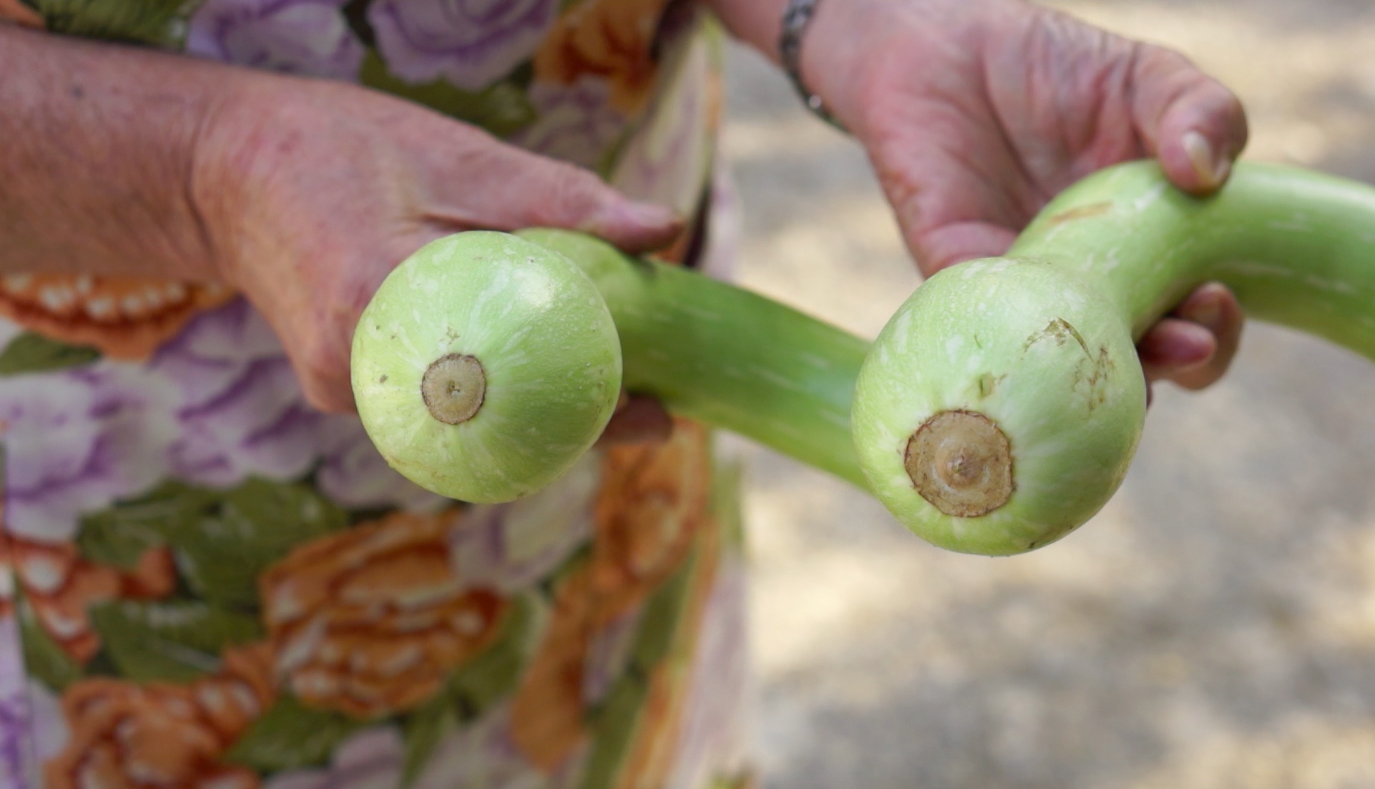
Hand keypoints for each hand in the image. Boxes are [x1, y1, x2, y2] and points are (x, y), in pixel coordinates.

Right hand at [194, 72, 682, 413]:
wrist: (228, 175)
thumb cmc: (344, 150)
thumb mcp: (463, 157)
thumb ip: (565, 201)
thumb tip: (664, 228)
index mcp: (380, 296)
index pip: (510, 376)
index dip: (587, 407)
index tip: (653, 413)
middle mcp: (356, 365)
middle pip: (494, 421)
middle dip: (577, 424)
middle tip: (655, 413)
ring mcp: (345, 392)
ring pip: (466, 427)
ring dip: (537, 414)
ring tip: (610, 392)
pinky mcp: (343, 395)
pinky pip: (436, 413)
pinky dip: (491, 397)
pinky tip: (534, 375)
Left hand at [796, 0, 1248, 392]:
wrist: (948, 54)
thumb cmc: (1055, 69)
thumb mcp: (1141, 76)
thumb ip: (1192, 107)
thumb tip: (1207, 169)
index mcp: (1152, 251)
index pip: (1199, 319)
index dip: (1216, 330)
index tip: (1217, 300)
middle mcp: (1092, 287)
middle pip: (1144, 360)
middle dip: (1175, 364)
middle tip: (1187, 342)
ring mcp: (1026, 291)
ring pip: (1063, 364)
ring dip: (1098, 375)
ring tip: (1126, 357)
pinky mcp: (956, 278)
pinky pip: (983, 331)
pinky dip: (1009, 345)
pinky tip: (1031, 340)